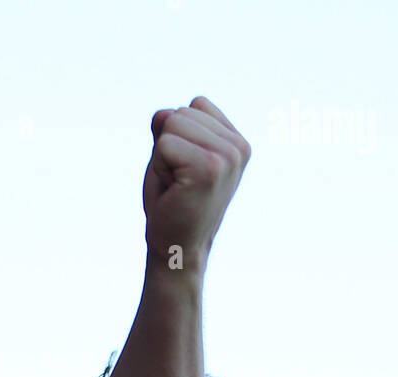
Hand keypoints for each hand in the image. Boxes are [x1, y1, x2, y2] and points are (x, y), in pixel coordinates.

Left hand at [143, 96, 249, 264]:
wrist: (176, 249)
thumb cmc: (173, 204)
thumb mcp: (173, 155)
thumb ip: (171, 127)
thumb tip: (163, 114)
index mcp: (237, 142)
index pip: (196, 105)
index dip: (178, 136)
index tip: (184, 170)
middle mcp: (238, 148)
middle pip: (181, 112)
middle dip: (168, 145)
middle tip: (178, 182)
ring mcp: (227, 157)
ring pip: (172, 123)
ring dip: (162, 157)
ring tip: (176, 186)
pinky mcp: (210, 167)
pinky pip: (164, 144)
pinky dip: (159, 167)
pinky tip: (174, 191)